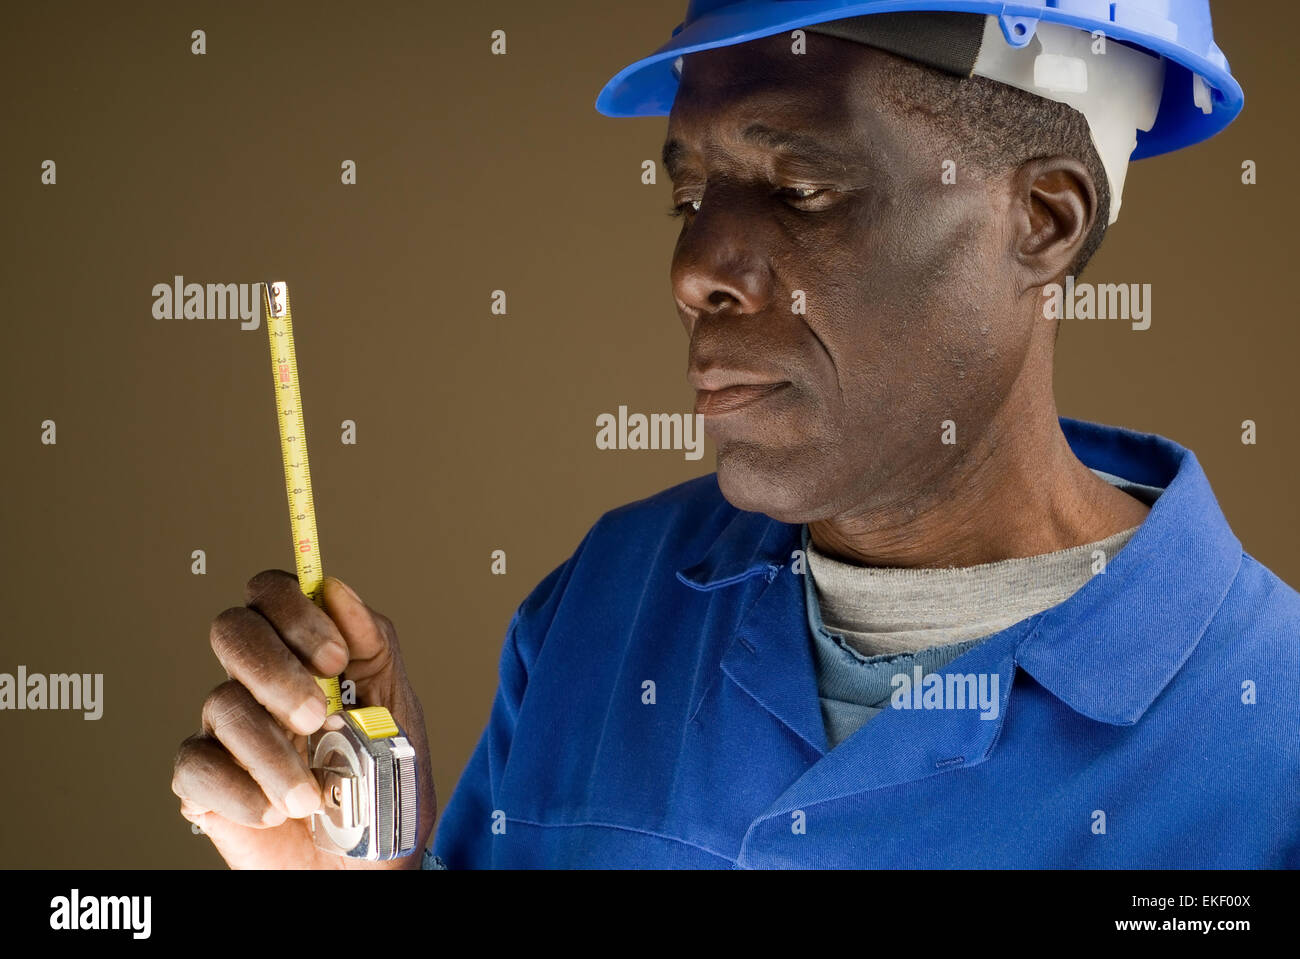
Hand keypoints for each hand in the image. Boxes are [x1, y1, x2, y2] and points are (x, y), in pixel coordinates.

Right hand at [171, 570, 436, 868]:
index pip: (271, 593)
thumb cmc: (385, 783)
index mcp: (303, 654)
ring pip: (221, 705)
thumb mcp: (397, 709)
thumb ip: (375, 645)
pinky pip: (196, 766)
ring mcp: (225, 731)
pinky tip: (277, 813)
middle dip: (274, 669)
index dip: (293, 610)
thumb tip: (336, 589)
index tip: (334, 656)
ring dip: (273, 753)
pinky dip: (241, 791)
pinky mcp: (203, 783)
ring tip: (313, 796)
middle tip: (317, 717)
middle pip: (231, 630)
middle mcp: (257, 683)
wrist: (371, 865)